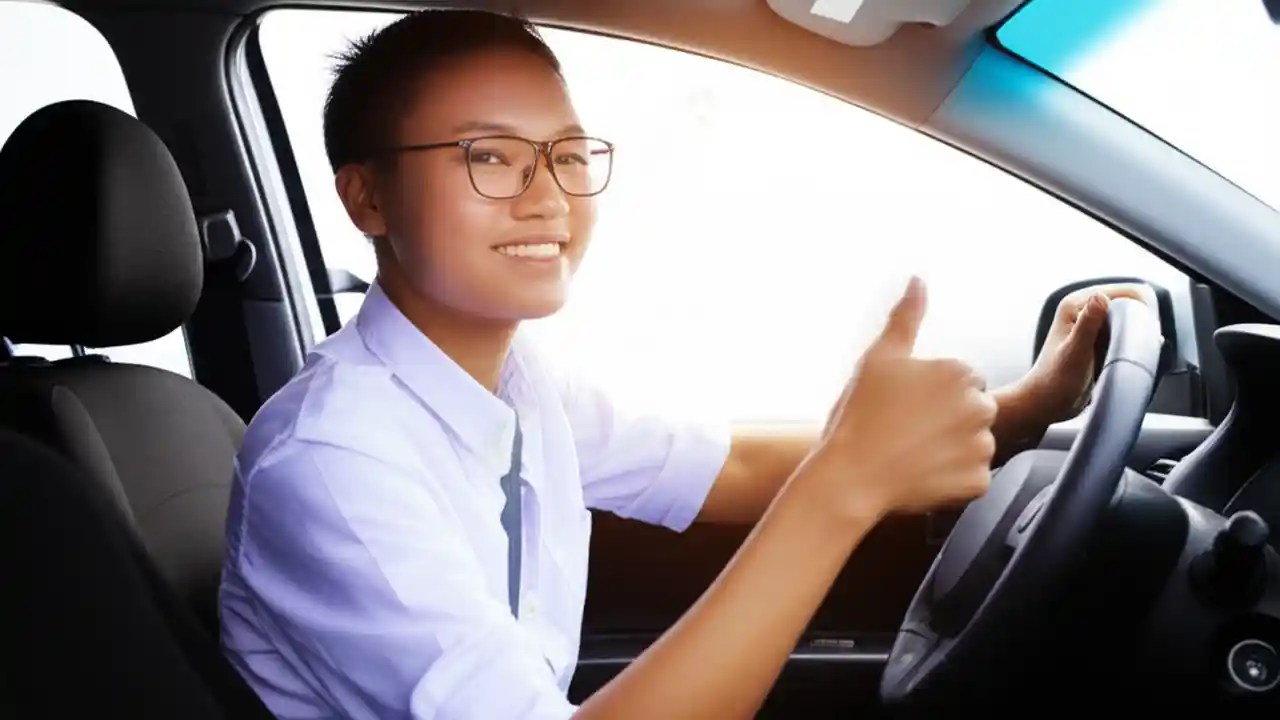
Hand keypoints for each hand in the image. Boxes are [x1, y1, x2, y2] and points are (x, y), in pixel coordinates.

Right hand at [812, 277, 996, 519]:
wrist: (850, 476)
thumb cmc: (860, 414)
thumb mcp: (878, 358)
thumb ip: (905, 317)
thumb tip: (918, 279)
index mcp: (961, 371)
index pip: (963, 380)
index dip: (933, 394)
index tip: (906, 408)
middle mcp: (981, 406)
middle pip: (973, 411)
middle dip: (948, 420)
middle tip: (907, 433)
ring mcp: (982, 447)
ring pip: (974, 444)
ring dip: (952, 449)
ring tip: (912, 455)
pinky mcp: (978, 482)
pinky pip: (972, 477)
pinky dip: (952, 479)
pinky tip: (921, 476)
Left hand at [1015, 283, 1149, 425]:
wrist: (1046, 403)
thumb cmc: (1054, 381)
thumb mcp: (1075, 351)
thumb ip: (1088, 324)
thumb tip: (1101, 296)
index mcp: (1076, 304)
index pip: (1123, 292)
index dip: (1141, 308)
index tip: (1144, 332)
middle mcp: (1084, 310)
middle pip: (1130, 305)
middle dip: (1143, 322)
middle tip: (1144, 345)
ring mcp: (1092, 326)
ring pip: (1130, 320)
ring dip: (1141, 333)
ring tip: (1142, 352)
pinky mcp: (1098, 341)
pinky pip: (1125, 335)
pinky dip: (1135, 343)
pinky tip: (1140, 355)